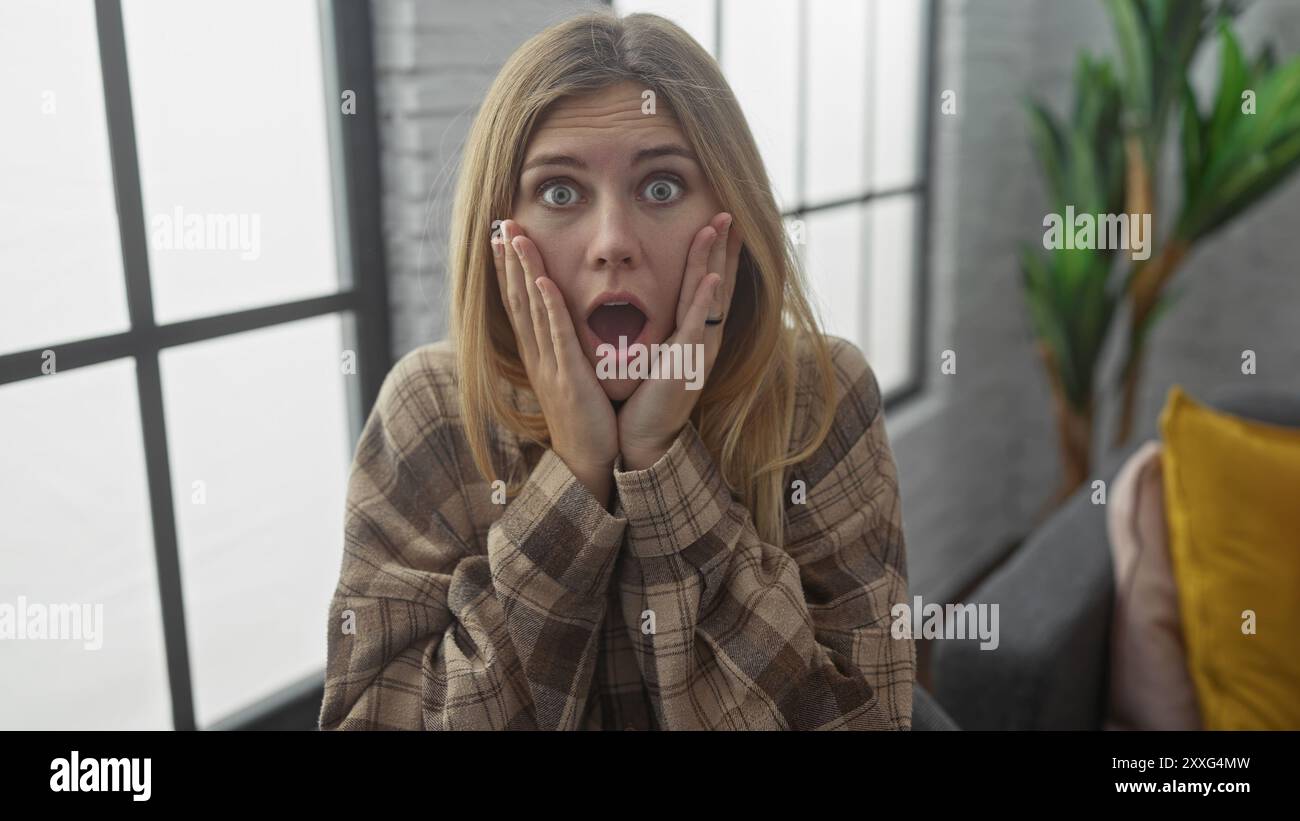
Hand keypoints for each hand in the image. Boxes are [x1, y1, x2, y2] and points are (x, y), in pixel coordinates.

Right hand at [493, 219, 617, 505]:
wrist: (587, 460)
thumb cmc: (585, 419)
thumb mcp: (570, 376)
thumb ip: (566, 350)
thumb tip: (564, 327)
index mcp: (539, 353)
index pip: (519, 302)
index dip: (509, 269)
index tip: (503, 237)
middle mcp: (538, 355)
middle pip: (517, 298)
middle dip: (509, 260)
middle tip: (501, 224)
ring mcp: (550, 365)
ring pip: (533, 309)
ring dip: (523, 272)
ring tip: (516, 238)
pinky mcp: (568, 377)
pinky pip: (557, 336)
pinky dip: (548, 307)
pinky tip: (542, 282)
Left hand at [617, 211, 741, 470]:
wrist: (645, 438)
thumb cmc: (648, 398)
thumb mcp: (656, 353)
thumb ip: (659, 327)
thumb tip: (647, 300)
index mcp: (695, 332)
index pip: (709, 281)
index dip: (715, 250)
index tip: (719, 218)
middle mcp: (703, 337)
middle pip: (717, 279)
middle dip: (722, 243)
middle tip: (727, 208)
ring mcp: (698, 349)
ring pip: (710, 294)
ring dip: (714, 258)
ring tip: (719, 226)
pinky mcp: (686, 363)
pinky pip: (697, 326)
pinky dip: (705, 301)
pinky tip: (713, 278)